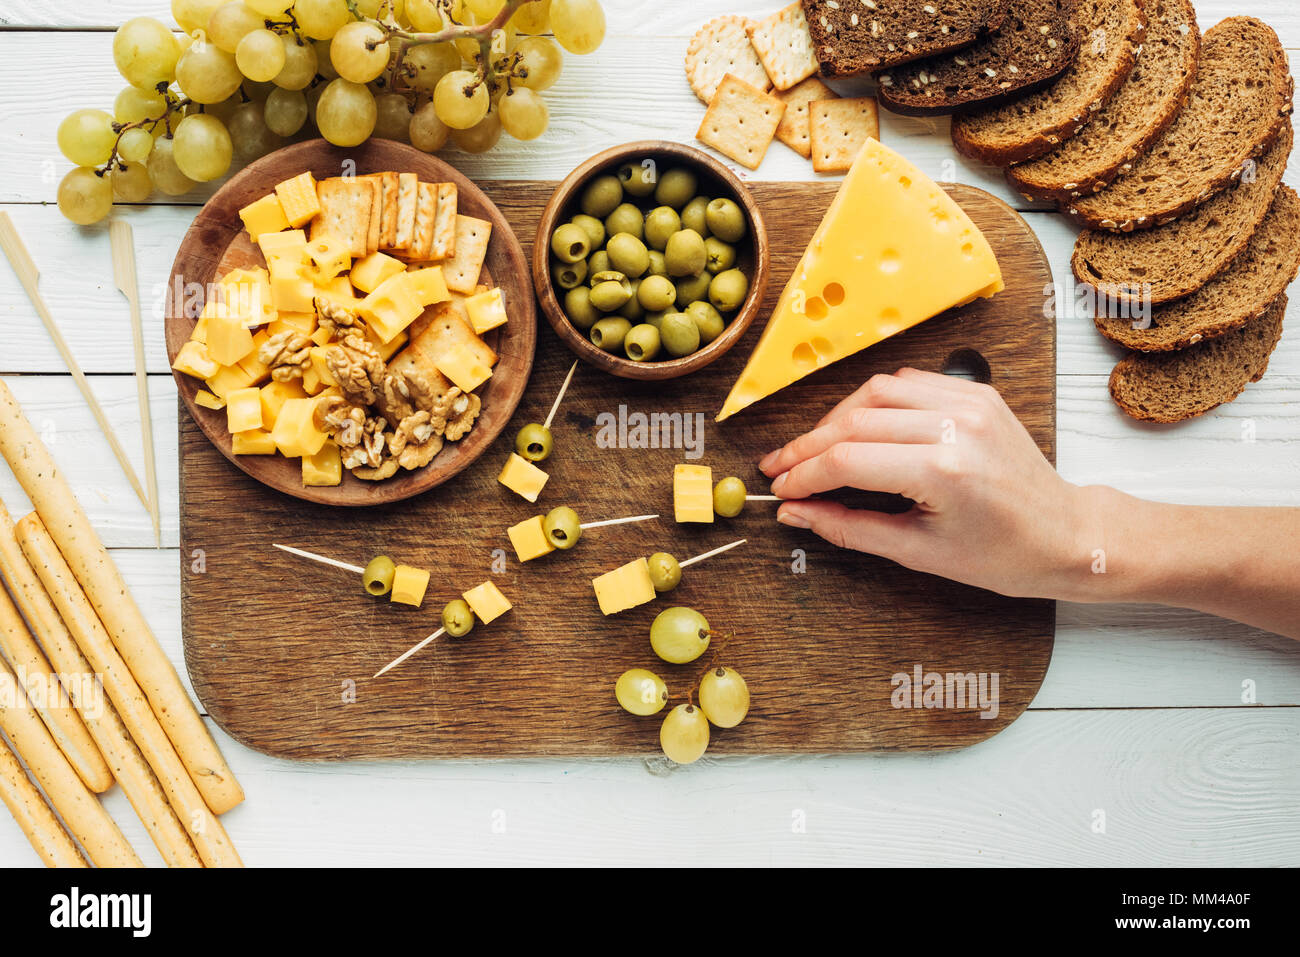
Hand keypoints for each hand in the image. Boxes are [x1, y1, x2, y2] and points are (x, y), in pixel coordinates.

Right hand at [759, 368, 1092, 599]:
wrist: (1065, 534)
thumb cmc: (1002, 555)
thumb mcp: (917, 552)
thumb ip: (849, 528)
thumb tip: (796, 513)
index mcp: (943, 471)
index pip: (846, 460)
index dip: (803, 475)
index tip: (780, 490)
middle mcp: (956, 426)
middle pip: (854, 421)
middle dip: (807, 447)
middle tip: (780, 468)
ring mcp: (969, 403)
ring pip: (876, 392)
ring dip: (836, 418)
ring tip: (814, 448)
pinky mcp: (976, 393)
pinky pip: (909, 383)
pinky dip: (874, 401)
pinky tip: (858, 426)